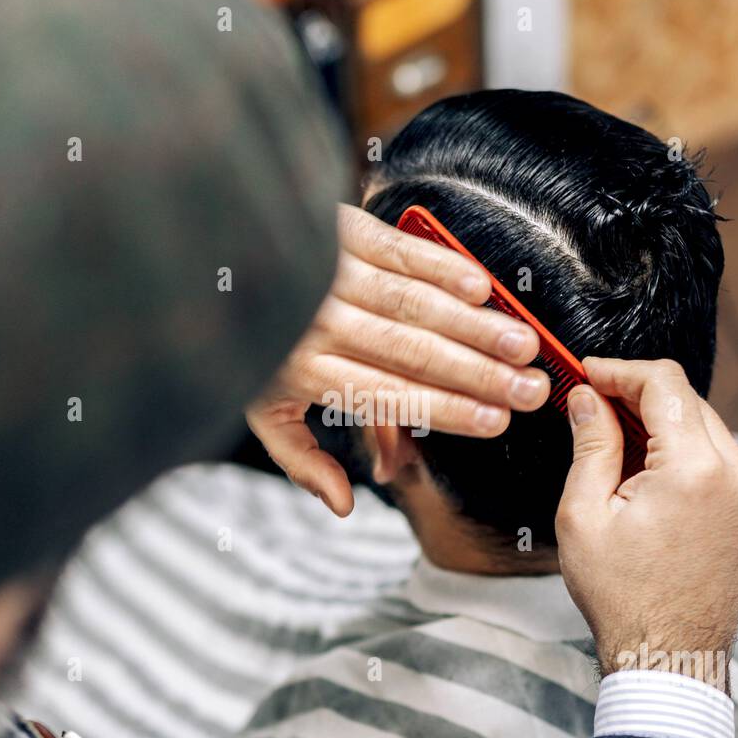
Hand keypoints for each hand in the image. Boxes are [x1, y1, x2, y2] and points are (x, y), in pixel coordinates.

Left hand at [247, 203, 549, 514]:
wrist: (205, 264)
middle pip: (412, 352)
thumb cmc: (242, 345)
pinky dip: (442, 266)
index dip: (445, 410)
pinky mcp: (340, 231)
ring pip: (415, 303)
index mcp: (303, 373)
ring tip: (522, 344)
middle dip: (480, 373)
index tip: (495, 422)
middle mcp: (320, 323)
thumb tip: (345, 506)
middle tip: (531, 390)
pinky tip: (481, 288)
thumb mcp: (256, 410)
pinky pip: (399, 250)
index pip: (387, 396)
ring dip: (475, 324)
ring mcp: (332, 274)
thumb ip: (302, 459)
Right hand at [556, 358, 737, 690]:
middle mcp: (734, 470)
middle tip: (588, 405)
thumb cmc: (625, 597)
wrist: (671, 654)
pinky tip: (639, 469)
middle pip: (684, 398)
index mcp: (695, 468)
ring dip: (656, 420)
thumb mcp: (585, 514)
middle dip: (634, 393)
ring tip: (608, 442)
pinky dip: (676, 447)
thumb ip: (590, 445)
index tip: (586, 374)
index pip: (663, 383)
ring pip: (700, 423)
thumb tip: (587, 398)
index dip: (618, 370)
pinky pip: (712, 453)